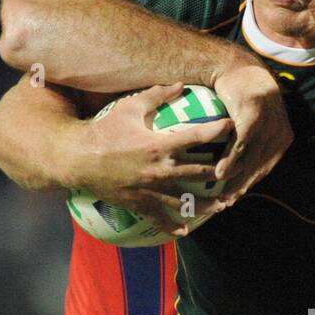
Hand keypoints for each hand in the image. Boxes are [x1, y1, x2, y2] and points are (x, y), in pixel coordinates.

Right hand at [69, 83, 233, 231]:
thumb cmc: (103, 129)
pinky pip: (158, 218)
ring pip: (185, 201)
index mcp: (159, 145)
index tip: (232, 127)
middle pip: (200, 172)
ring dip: (206, 205)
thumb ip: (157, 96)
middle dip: (221, 172)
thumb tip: (181, 84)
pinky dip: (172, 226)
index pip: (197, 137)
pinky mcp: (138, 203)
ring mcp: (150, 190)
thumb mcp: (130, 107)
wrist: (76, 157)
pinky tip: (184, 230)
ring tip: (222, 205)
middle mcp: (159, 170)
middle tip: (238, 172)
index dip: (217, 130)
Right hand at [211, 56, 292, 208]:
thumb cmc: (244, 99)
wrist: (238, 69)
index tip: (235, 199)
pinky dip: (230, 160)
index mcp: (283, 137)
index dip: (250, 185)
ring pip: (250, 158)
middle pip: (259, 167)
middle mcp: (280, 132)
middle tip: (225, 203)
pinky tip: (220, 173)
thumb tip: (243, 171)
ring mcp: (268, 124)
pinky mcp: (253, 116)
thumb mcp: (257, 123)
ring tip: (221, 194)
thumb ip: (256, 145)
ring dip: (235, 179)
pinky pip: (241, 144)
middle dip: (242, 187)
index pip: (266, 168)